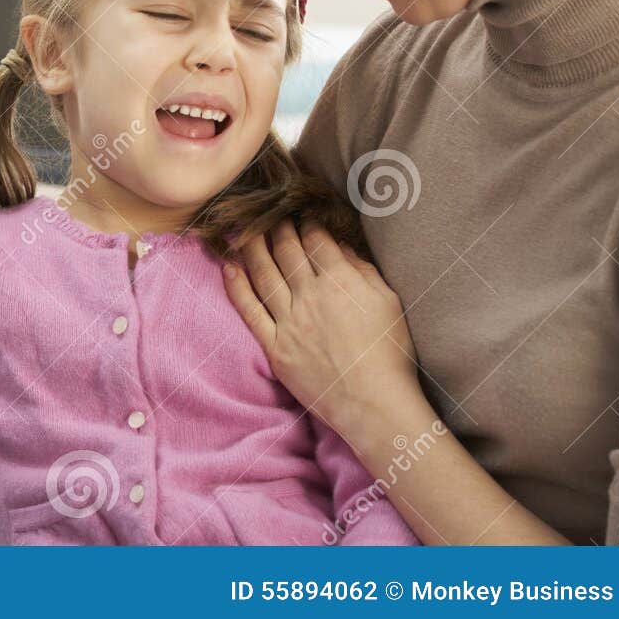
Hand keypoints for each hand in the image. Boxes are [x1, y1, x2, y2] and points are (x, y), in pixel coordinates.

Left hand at [221, 220, 421, 448]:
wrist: (374, 403)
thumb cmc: (390, 354)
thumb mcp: (388, 302)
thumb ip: (363, 271)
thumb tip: (340, 247)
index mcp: (341, 282)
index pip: (315, 240)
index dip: (305, 223)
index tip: (300, 214)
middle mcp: (310, 296)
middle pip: (286, 251)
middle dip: (277, 228)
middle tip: (270, 215)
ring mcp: (289, 322)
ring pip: (263, 274)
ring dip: (252, 247)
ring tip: (244, 230)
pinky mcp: (275, 347)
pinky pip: (249, 311)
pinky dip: (236, 286)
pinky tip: (228, 267)